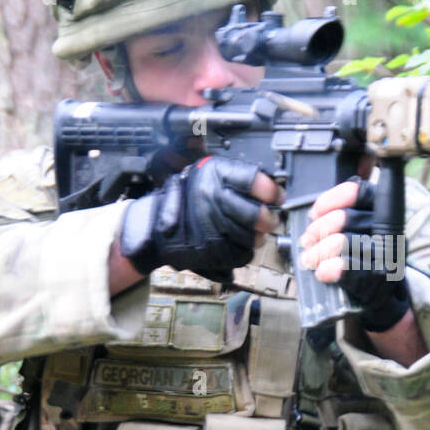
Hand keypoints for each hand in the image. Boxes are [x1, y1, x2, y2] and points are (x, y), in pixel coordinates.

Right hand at [120, 158, 282, 281]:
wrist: (151, 226)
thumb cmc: (183, 198)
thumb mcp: (202, 174)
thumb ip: (234, 177)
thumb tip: (269, 183)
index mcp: (213, 174)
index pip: (254, 181)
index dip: (271, 191)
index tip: (278, 196)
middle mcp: (211, 199)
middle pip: (256, 214)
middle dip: (269, 218)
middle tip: (272, 217)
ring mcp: (210, 228)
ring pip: (252, 237)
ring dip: (258, 236)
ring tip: (254, 232)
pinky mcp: (210, 252)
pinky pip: (242, 254)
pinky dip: (245, 251)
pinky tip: (238, 243)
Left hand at [298, 176, 409, 331]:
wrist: (380, 297)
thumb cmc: (360, 260)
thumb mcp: (353, 232)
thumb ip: (337, 217)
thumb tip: (314, 214)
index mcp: (382, 211)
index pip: (359, 192)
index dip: (332, 199)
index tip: (315, 213)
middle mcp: (388, 229)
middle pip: (345, 217)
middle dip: (318, 230)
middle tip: (307, 241)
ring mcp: (386, 254)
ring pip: (343, 241)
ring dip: (318, 252)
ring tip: (309, 259)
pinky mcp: (379, 278)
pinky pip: (348, 267)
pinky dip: (329, 269)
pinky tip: (322, 272)